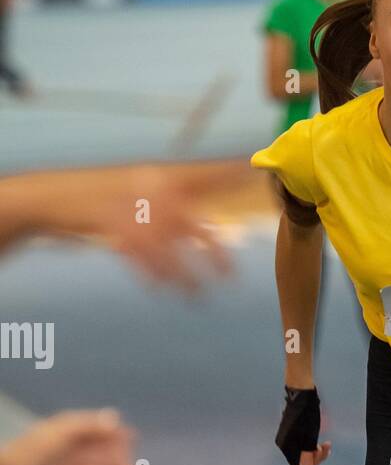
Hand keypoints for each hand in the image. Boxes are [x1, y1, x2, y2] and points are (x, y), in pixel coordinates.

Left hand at [0, 409, 135, 464]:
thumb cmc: (33, 451)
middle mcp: (68, 461)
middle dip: (118, 462)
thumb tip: (115, 417)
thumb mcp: (61, 431)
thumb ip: (89, 424)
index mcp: (68, 441)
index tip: (133, 437)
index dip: (115, 436)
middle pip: (99, 460)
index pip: (97, 436)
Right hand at [33, 162, 246, 294]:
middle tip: (231, 278)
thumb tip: (210, 232)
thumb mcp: (143, 193)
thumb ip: (175, 206)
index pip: (202, 178)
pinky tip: (160, 288)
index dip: (226, 174)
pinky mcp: (119, 233)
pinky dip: (154, 277)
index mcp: (163, 182)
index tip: (249, 169)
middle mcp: (155, 197)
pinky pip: (145, 263)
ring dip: (186, 279)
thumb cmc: (112, 201)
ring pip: (172, 255)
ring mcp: (138, 216)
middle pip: (197, 229)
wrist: (66, 200)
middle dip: (217, 256)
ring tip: (196, 295)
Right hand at [275, 387, 331, 464]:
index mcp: (286, 447)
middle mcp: (284, 444)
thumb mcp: (309, 439)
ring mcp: (287, 437)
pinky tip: (318, 439)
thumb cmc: (306, 415)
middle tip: (327, 445)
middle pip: (301, 460)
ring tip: (326, 443)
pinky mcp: (291, 432)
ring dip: (315, 450)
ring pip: (303, 452)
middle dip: (316, 456)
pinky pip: (302, 444)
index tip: (321, 452)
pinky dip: (311, 444)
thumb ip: (307, 457)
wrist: (301, 393)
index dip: (312, 464)